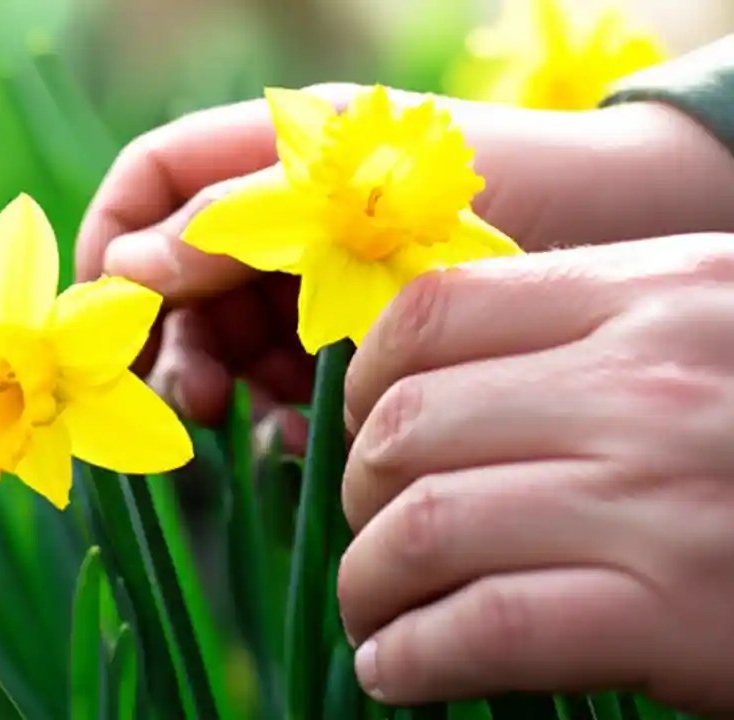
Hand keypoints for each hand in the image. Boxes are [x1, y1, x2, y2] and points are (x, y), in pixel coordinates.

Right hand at [75, 82, 733, 439]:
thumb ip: (236, 230)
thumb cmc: (494, 188)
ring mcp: (312, 280)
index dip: (113, 238)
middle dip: (170, 338)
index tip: (107, 312)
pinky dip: (280, 414)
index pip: (153, 179)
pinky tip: (305, 435)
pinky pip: (281, 384)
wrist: (617, 227)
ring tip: (249, 418)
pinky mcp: (346, 341)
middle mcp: (281, 218)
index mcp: (273, 154)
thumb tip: (125, 271)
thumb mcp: (350, 203)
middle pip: (177, 274)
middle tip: (190, 399)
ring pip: (224, 339)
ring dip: (225, 385)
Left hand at [338, 234, 733, 712]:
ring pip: (429, 526)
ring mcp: (660, 496)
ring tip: (373, 614)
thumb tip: (418, 392)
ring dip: (369, 584)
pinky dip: (415, 654)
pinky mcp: (677, 612)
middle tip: (368, 536)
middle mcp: (649, 379)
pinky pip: (485, 627)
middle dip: (358, 495)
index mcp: (652, 290)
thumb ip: (587, 340)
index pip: (435, 312)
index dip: (364, 382)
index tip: (358, 434)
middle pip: (411, 425)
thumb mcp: (711, 334)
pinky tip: (399, 669)